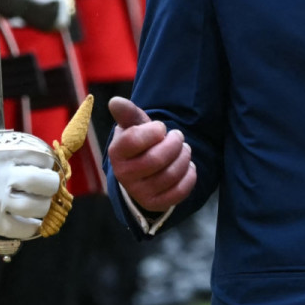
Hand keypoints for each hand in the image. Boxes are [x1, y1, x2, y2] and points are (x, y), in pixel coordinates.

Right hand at [0, 131, 60, 239]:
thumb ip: (0, 153)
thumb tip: (18, 158)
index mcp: (4, 153)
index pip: (41, 156)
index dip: (46, 163)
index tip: (44, 166)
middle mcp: (6, 175)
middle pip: (45, 182)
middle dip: (50, 185)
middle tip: (46, 187)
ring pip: (37, 206)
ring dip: (41, 207)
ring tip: (36, 206)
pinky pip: (22, 228)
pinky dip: (30, 227)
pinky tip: (29, 223)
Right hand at [106, 97, 193, 213]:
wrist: (142, 172)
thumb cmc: (140, 144)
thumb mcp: (134, 126)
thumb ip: (128, 113)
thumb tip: (115, 101)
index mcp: (116, 153)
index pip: (133, 140)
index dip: (153, 131)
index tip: (161, 127)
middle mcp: (124, 175)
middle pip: (156, 159)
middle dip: (174, 143)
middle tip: (179, 136)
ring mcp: (139, 192)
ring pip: (170, 175)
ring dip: (184, 157)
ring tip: (184, 149)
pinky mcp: (155, 203)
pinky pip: (179, 191)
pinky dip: (189, 176)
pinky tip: (188, 166)